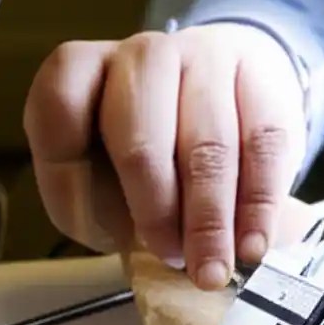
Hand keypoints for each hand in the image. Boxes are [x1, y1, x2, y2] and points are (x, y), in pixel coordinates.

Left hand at [24, 23, 306, 289]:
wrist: (212, 112)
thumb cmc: (135, 161)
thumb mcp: (85, 183)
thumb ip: (85, 202)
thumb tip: (141, 237)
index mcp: (80, 72)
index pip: (60, 104)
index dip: (71, 171)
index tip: (102, 224)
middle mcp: (139, 56)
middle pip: (141, 132)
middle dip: (158, 209)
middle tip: (174, 261)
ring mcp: (201, 57)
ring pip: (209, 141)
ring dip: (212, 216)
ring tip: (213, 268)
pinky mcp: (257, 75)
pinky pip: (263, 141)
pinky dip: (259, 203)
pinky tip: (251, 244)